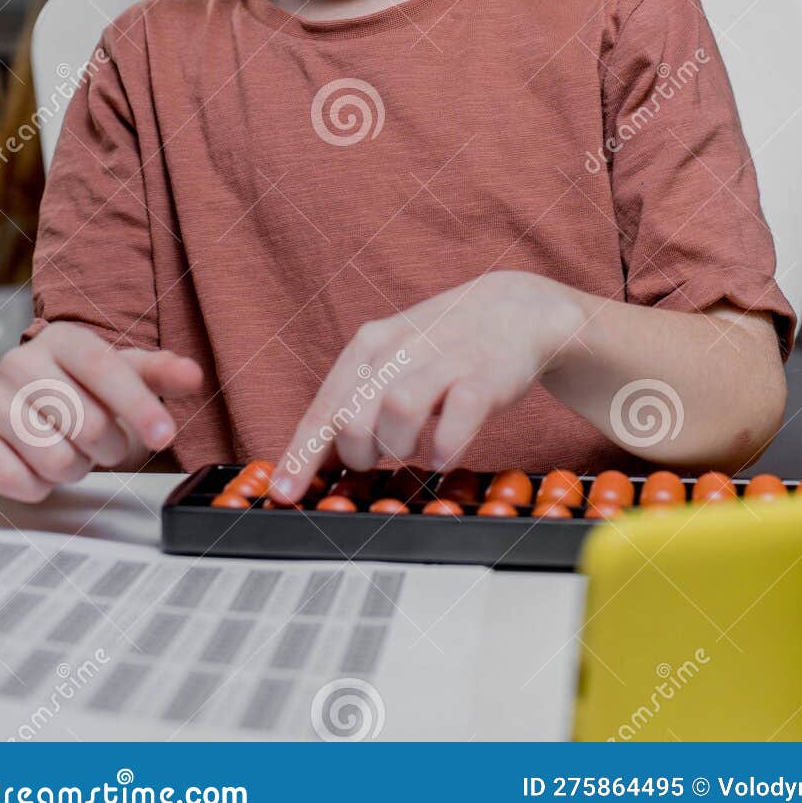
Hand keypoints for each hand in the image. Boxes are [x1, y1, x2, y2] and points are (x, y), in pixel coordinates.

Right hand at [0, 321, 202, 501]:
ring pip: (54, 459)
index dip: (138, 405)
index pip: (105, 368)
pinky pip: (16, 480)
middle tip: (105, 444)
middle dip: (109, 447)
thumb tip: (193, 375)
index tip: (165, 435)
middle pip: (85, 423)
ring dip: (75, 468)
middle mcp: (21, 362)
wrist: (25, 400)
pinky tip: (41, 467)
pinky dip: (40, 486)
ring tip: (72, 452)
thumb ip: (160, 372)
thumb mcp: (125, 372)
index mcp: (63, 339)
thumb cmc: (82, 387)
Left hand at [271, 270, 581, 500]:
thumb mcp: (393, 361)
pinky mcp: (486, 375)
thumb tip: (315, 456)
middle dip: (357, 455)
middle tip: (377, 459)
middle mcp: (401, 348)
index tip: (285, 493)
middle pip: (351, 415)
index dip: (301, 456)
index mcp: (370, 345)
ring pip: (398, 410)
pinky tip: (444, 454)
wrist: (516, 309)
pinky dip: (446, 446)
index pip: (324, 408)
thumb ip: (358, 400)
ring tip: (413, 451)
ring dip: (398, 447)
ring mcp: (445, 359)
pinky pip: (460, 415)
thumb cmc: (446, 345)